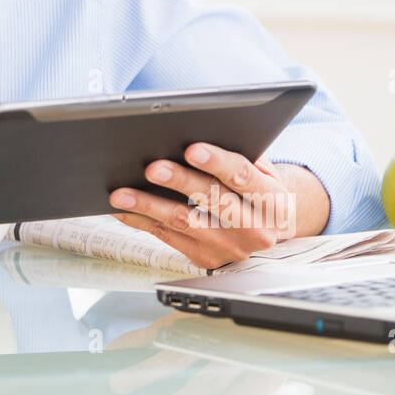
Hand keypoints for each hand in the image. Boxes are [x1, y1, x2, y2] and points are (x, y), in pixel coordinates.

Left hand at [109, 143, 323, 269]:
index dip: (217, 162)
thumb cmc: (257, 191)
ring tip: (122, 193)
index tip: (192, 149)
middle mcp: (255, 228)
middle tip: (152, 167)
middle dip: (180, 182)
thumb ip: (241, 155)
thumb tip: (199, 136)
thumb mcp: (263, 172)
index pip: (242, 177)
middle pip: (212, 200)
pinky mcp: (205, 258)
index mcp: (271, 201)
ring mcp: (229, 248)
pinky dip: (142, 222)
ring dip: (149, 206)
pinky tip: (123, 210)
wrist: (269, 230)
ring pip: (184, 222)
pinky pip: (168, 238)